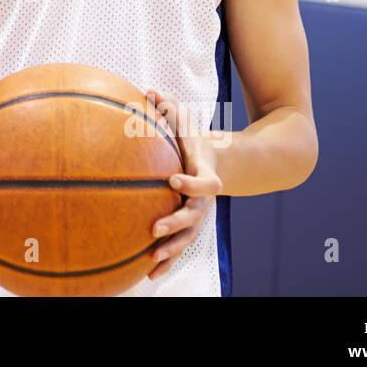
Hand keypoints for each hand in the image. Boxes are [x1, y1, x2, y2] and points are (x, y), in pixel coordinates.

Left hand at [145, 87, 222, 281]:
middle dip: (175, 223)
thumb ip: (171, 110)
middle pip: (194, 216)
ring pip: (188, 238)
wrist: (218, 166)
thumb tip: (149, 90)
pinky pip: (178, 248)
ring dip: (170, 250)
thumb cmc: (194, 143)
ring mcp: (198, 217)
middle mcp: (205, 201)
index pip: (204, 182)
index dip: (192, 182)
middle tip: (155, 228)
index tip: (173, 180)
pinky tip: (148, 276)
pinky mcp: (189, 229)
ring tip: (151, 259)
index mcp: (206, 175)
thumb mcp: (188, 125)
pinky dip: (166, 262)